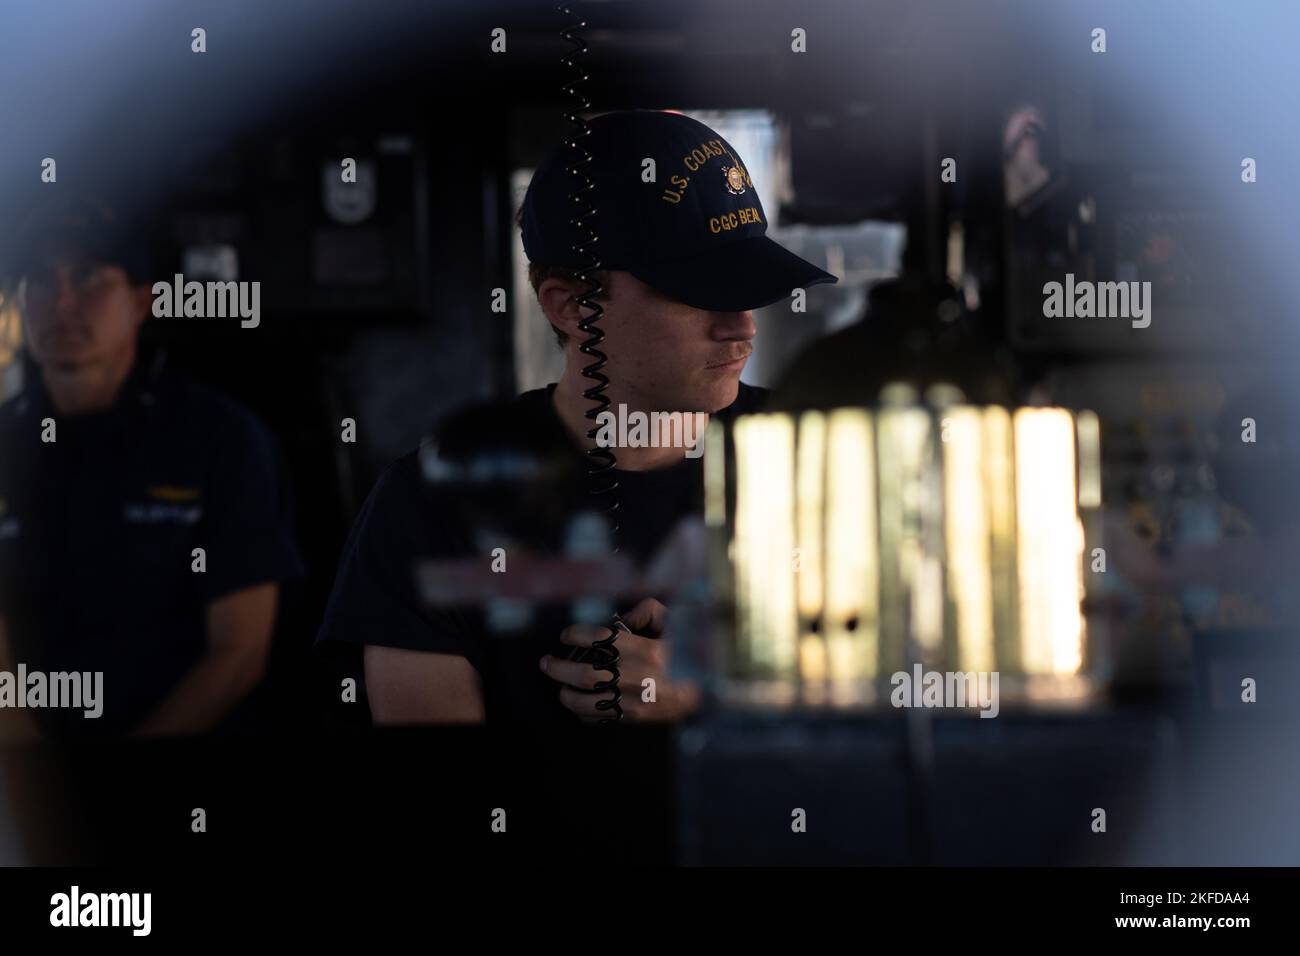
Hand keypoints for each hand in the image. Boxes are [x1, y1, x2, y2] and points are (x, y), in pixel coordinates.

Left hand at [539, 597, 700, 723]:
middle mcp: (637, 675)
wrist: (706, 689)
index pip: (599, 639)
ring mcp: (635, 700)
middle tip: (547, 663)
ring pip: (588, 700)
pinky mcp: (635, 717)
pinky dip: (584, 713)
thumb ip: (646, 612)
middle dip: (560, 668)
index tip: (566, 635)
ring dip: (567, 694)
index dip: (576, 636)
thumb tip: (621, 619)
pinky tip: (578, 705)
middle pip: (586, 674)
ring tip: (560, 687)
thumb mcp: (673, 622)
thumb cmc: (686, 651)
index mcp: (645, 649)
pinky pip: (601, 718)